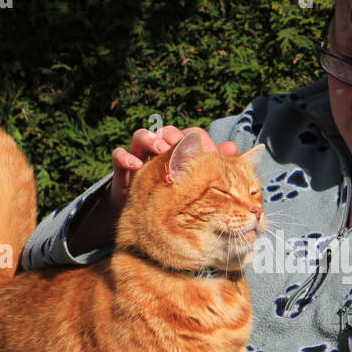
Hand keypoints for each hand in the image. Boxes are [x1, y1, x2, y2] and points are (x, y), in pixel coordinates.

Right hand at [109, 125, 238, 209]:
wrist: (143, 219)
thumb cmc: (174, 197)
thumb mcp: (193, 185)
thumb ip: (212, 166)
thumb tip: (232, 147)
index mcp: (179, 150)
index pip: (189, 134)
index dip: (198, 139)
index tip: (208, 152)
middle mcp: (159, 149)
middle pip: (165, 132)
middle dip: (174, 136)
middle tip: (182, 145)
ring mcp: (140, 156)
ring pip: (141, 136)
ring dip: (151, 139)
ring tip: (160, 148)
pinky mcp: (122, 168)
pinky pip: (119, 155)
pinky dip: (125, 157)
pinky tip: (136, 165)